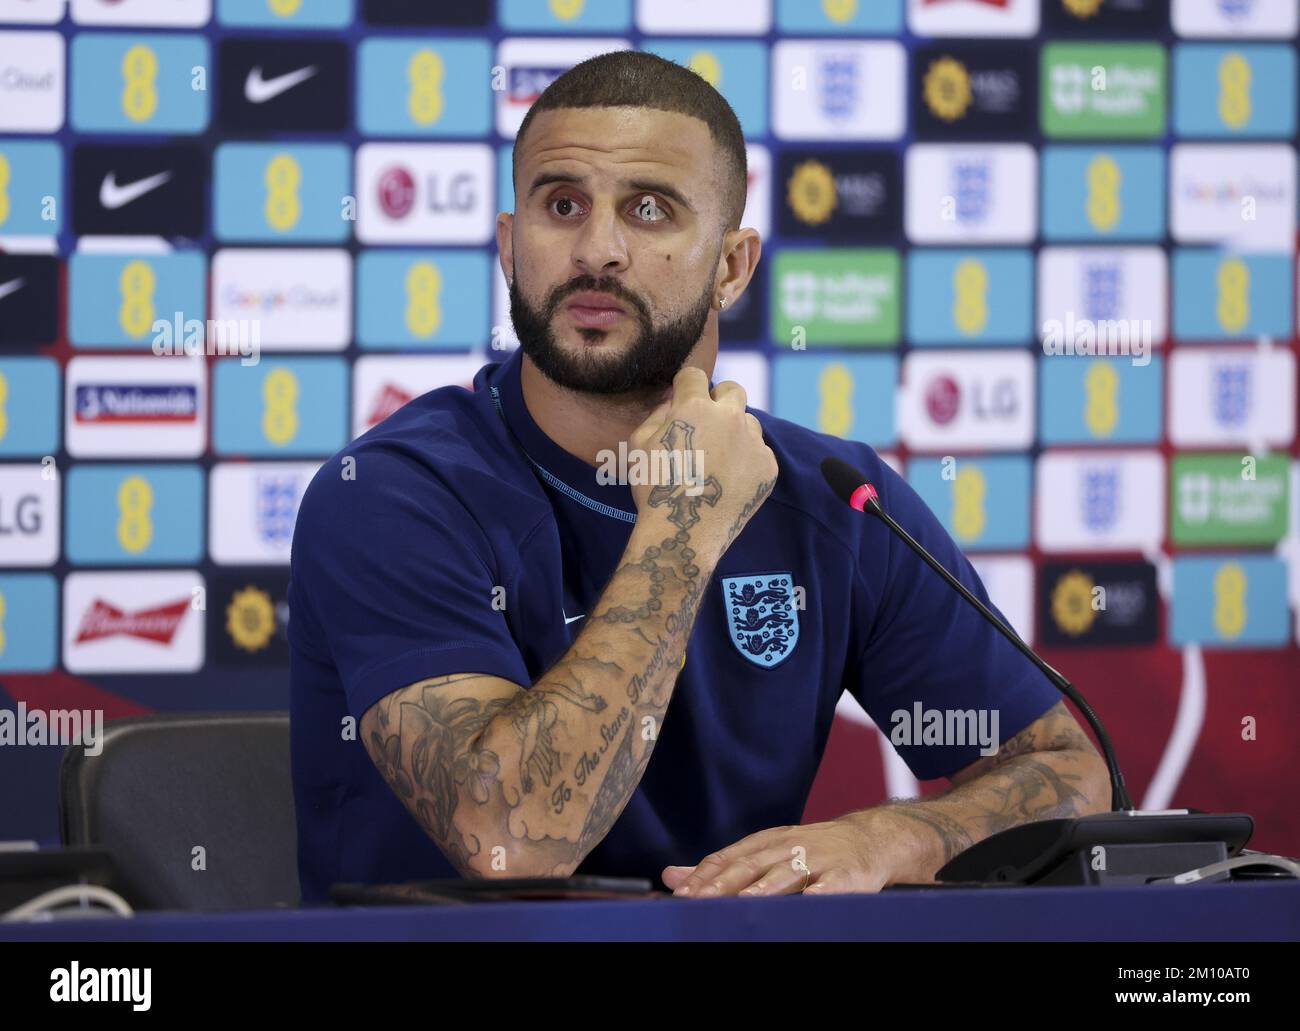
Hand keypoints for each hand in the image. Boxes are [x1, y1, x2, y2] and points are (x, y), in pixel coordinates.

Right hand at [627, 366, 776, 562]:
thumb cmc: (655, 488)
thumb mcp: (639, 445)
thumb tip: (673, 401)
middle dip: (719, 398)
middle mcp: (729, 417)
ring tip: (718, 459)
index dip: (685, 385)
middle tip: (708, 421)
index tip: (683, 397)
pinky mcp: (768, 466)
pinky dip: (747, 460)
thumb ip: (657, 414)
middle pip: (733, 389)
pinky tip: (730, 479)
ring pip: (748, 422)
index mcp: (695, 407)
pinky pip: (759, 452)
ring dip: (735, 431)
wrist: (685, 530)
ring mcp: (753, 442)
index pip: (694, 376)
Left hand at [661, 813, 912, 897]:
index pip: (728, 857)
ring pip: (786, 874)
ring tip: (742, 903)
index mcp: (766, 842)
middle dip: (723, 884)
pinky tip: (805, 905)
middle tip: (698, 902)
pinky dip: (817, 895)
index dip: (705, 876)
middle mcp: (788, 846)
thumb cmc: (809, 852)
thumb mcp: (765, 852)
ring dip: (763, 888)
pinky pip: (830, 888)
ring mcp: (817, 859)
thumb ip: (721, 868)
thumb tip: (672, 877)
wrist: (868, 840)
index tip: (682, 896)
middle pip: (751, 864)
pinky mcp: (846, 876)